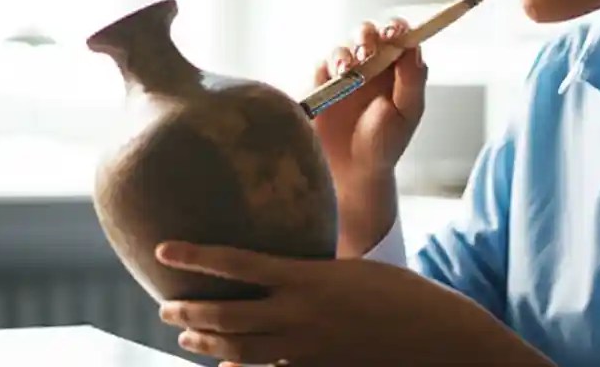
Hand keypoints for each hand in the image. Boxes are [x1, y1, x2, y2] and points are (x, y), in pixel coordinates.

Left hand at [154, 241, 551, 366]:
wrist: (436, 338)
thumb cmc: (403, 295)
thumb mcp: (354, 270)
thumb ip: (314, 272)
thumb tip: (285, 268)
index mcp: (308, 277)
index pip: (237, 263)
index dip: (196, 257)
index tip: (162, 250)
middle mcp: (299, 314)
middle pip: (228, 314)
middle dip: (191, 310)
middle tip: (164, 307)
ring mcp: (306, 349)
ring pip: (241, 349)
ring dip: (209, 342)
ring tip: (187, 335)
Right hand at [312, 18, 427, 254]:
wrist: (351, 173)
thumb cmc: (384, 146)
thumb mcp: (406, 114)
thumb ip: (412, 80)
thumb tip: (413, 46)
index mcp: (396, 70)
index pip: (397, 35)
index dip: (395, 27)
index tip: (393, 32)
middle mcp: (370, 67)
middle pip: (366, 33)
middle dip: (365, 35)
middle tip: (366, 52)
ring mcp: (344, 75)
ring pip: (342, 47)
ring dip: (344, 53)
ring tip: (347, 72)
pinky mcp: (321, 86)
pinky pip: (320, 65)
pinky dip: (325, 69)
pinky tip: (331, 83)